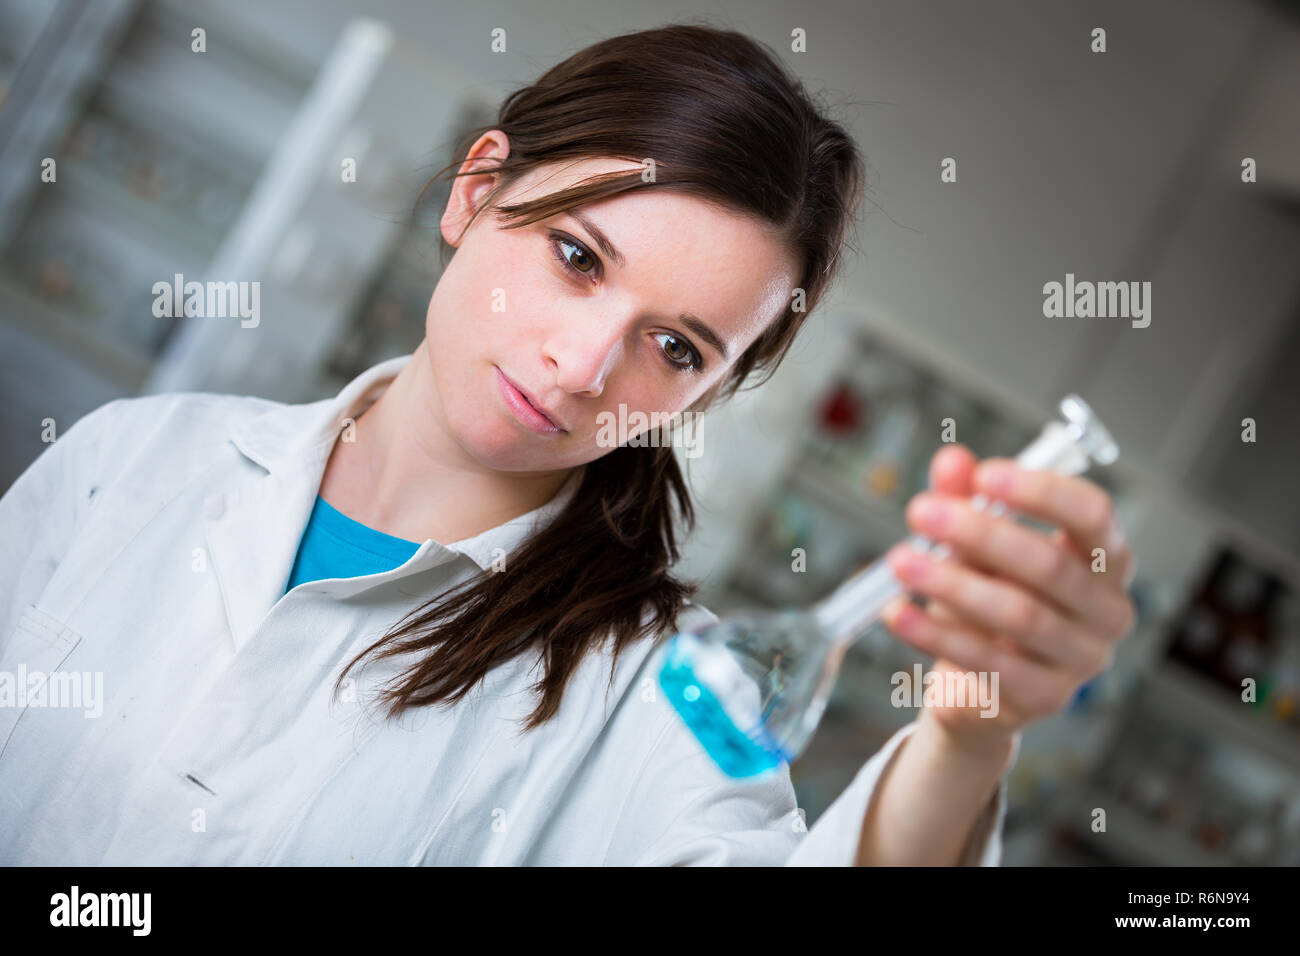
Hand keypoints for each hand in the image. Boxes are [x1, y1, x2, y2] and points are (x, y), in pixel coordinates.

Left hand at [880, 444, 1137, 757]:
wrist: (975, 684)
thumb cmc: (986, 597)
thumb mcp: (972, 543)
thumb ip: (965, 498)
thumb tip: (952, 461)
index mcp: (1105, 558)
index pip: (1093, 515)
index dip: (1042, 492)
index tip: (984, 476)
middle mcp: (1108, 610)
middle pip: (1050, 565)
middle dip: (979, 533)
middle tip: (919, 511)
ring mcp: (1083, 660)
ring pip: (1018, 614)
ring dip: (951, 583)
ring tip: (899, 561)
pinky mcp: (1045, 698)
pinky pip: (989, 662)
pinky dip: (935, 634)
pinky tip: (897, 612)